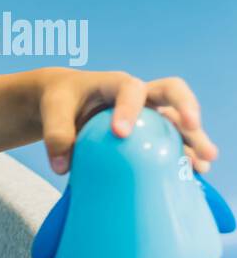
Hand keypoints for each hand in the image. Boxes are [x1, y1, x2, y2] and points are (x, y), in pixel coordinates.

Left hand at [36, 69, 218, 175]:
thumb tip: (63, 167)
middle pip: (171, 93)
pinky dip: (182, 157)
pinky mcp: (150, 133)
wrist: (64, 102)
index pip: (129, 89)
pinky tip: (194, 173)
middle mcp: (140, 96)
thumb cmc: (59, 100)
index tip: (120, 133)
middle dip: (186, 108)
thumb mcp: (52, 110)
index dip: (128, 108)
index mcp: (116, 84)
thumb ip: (56, 134)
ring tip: (204, 162)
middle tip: (193, 127)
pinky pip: (171, 143)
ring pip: (178, 122)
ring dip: (193, 140)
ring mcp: (149, 114)